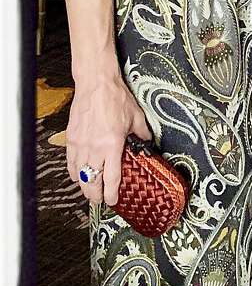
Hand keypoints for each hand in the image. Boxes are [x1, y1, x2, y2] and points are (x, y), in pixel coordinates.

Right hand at [65, 71, 151, 206]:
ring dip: (84, 186)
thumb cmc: (116, 98)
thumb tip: (147, 143)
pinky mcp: (71, 139)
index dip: (112, 193)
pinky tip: (78, 175)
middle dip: (95, 195)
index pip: (111, 178)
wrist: (96, 84)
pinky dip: (74, 172)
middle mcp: (94, 148)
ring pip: (79, 175)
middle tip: (100, 200)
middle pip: (91, 181)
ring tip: (90, 191)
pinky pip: (70, 162)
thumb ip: (142, 134)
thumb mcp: (137, 117)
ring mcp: (80, 144)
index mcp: (112, 145)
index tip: (113, 200)